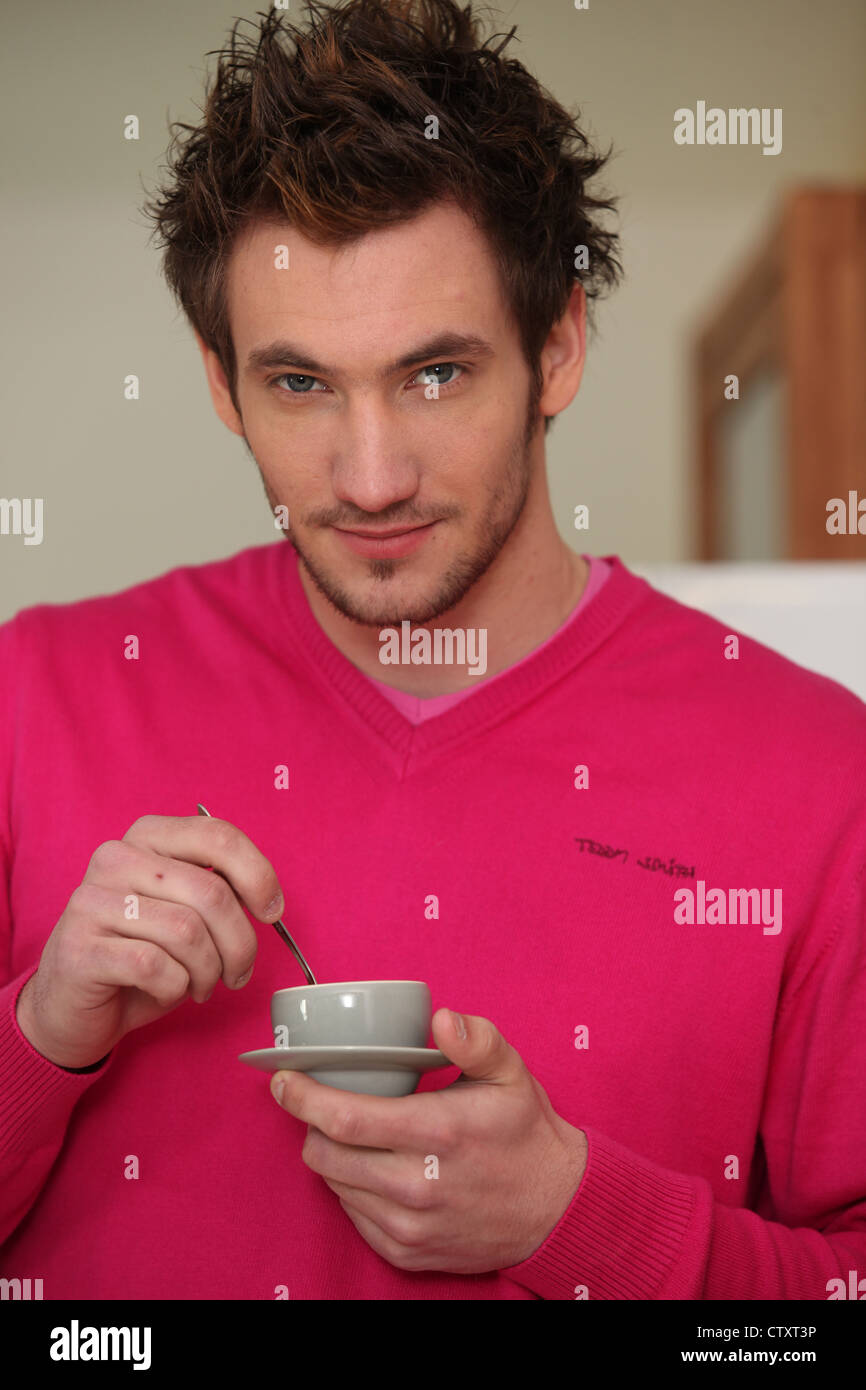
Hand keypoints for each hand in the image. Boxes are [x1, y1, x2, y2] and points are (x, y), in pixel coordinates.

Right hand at [16, 813, 283, 1069]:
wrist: (69, 1006)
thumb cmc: (138, 957)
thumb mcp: (183, 913)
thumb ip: (217, 893)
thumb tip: (264, 899)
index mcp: (147, 837)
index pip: (217, 836)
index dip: (258, 875)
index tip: (272, 912)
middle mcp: (115, 858)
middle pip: (211, 892)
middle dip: (240, 944)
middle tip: (238, 973)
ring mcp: (92, 901)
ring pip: (187, 932)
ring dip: (208, 971)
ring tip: (201, 985)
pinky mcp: (80, 948)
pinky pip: (156, 966)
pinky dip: (176, 987)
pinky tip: (167, 990)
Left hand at [270, 1008, 587, 1273]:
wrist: (556, 1207)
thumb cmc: (526, 1132)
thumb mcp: (511, 1073)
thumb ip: (477, 1039)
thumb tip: (441, 1017)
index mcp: (436, 1133)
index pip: (344, 1118)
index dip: (301, 1097)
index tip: (283, 1079)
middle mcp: (417, 1185)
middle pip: (325, 1156)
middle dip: (309, 1124)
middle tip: (319, 1102)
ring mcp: (410, 1225)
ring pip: (335, 1186)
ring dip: (331, 1155)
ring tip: (351, 1132)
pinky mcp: (407, 1252)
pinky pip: (354, 1217)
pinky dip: (351, 1189)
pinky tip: (373, 1167)